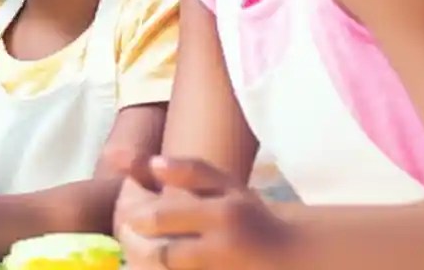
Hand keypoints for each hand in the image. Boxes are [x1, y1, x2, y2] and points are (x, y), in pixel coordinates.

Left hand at [116, 154, 294, 269]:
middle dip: (137, 246)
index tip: (131, 217)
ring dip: (147, 264)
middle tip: (132, 238)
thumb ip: (190, 171)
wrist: (292, 257)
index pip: (161, 218)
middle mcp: (222, 249)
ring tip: (146, 252)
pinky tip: (162, 265)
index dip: (136, 218)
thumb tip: (152, 163)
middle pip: (160, 254)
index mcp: (221, 215)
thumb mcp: (228, 186)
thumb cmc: (252, 218)